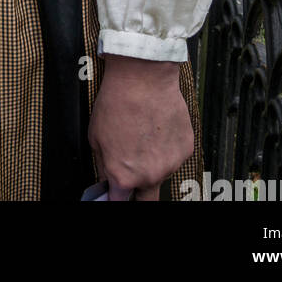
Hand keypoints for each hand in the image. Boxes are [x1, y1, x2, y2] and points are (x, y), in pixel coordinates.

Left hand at [88, 54, 194, 199]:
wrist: (143, 78)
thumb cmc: (117, 102)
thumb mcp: (95, 136)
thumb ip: (104, 164)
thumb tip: (108, 177)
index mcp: (124, 176)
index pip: (120, 202)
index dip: (116, 198)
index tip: (115, 195)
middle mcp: (150, 176)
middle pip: (147, 200)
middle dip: (138, 193)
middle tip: (132, 174)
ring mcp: (171, 164)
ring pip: (161, 172)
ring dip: (152, 162)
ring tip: (143, 133)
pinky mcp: (186, 150)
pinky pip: (174, 156)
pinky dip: (166, 146)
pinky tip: (156, 127)